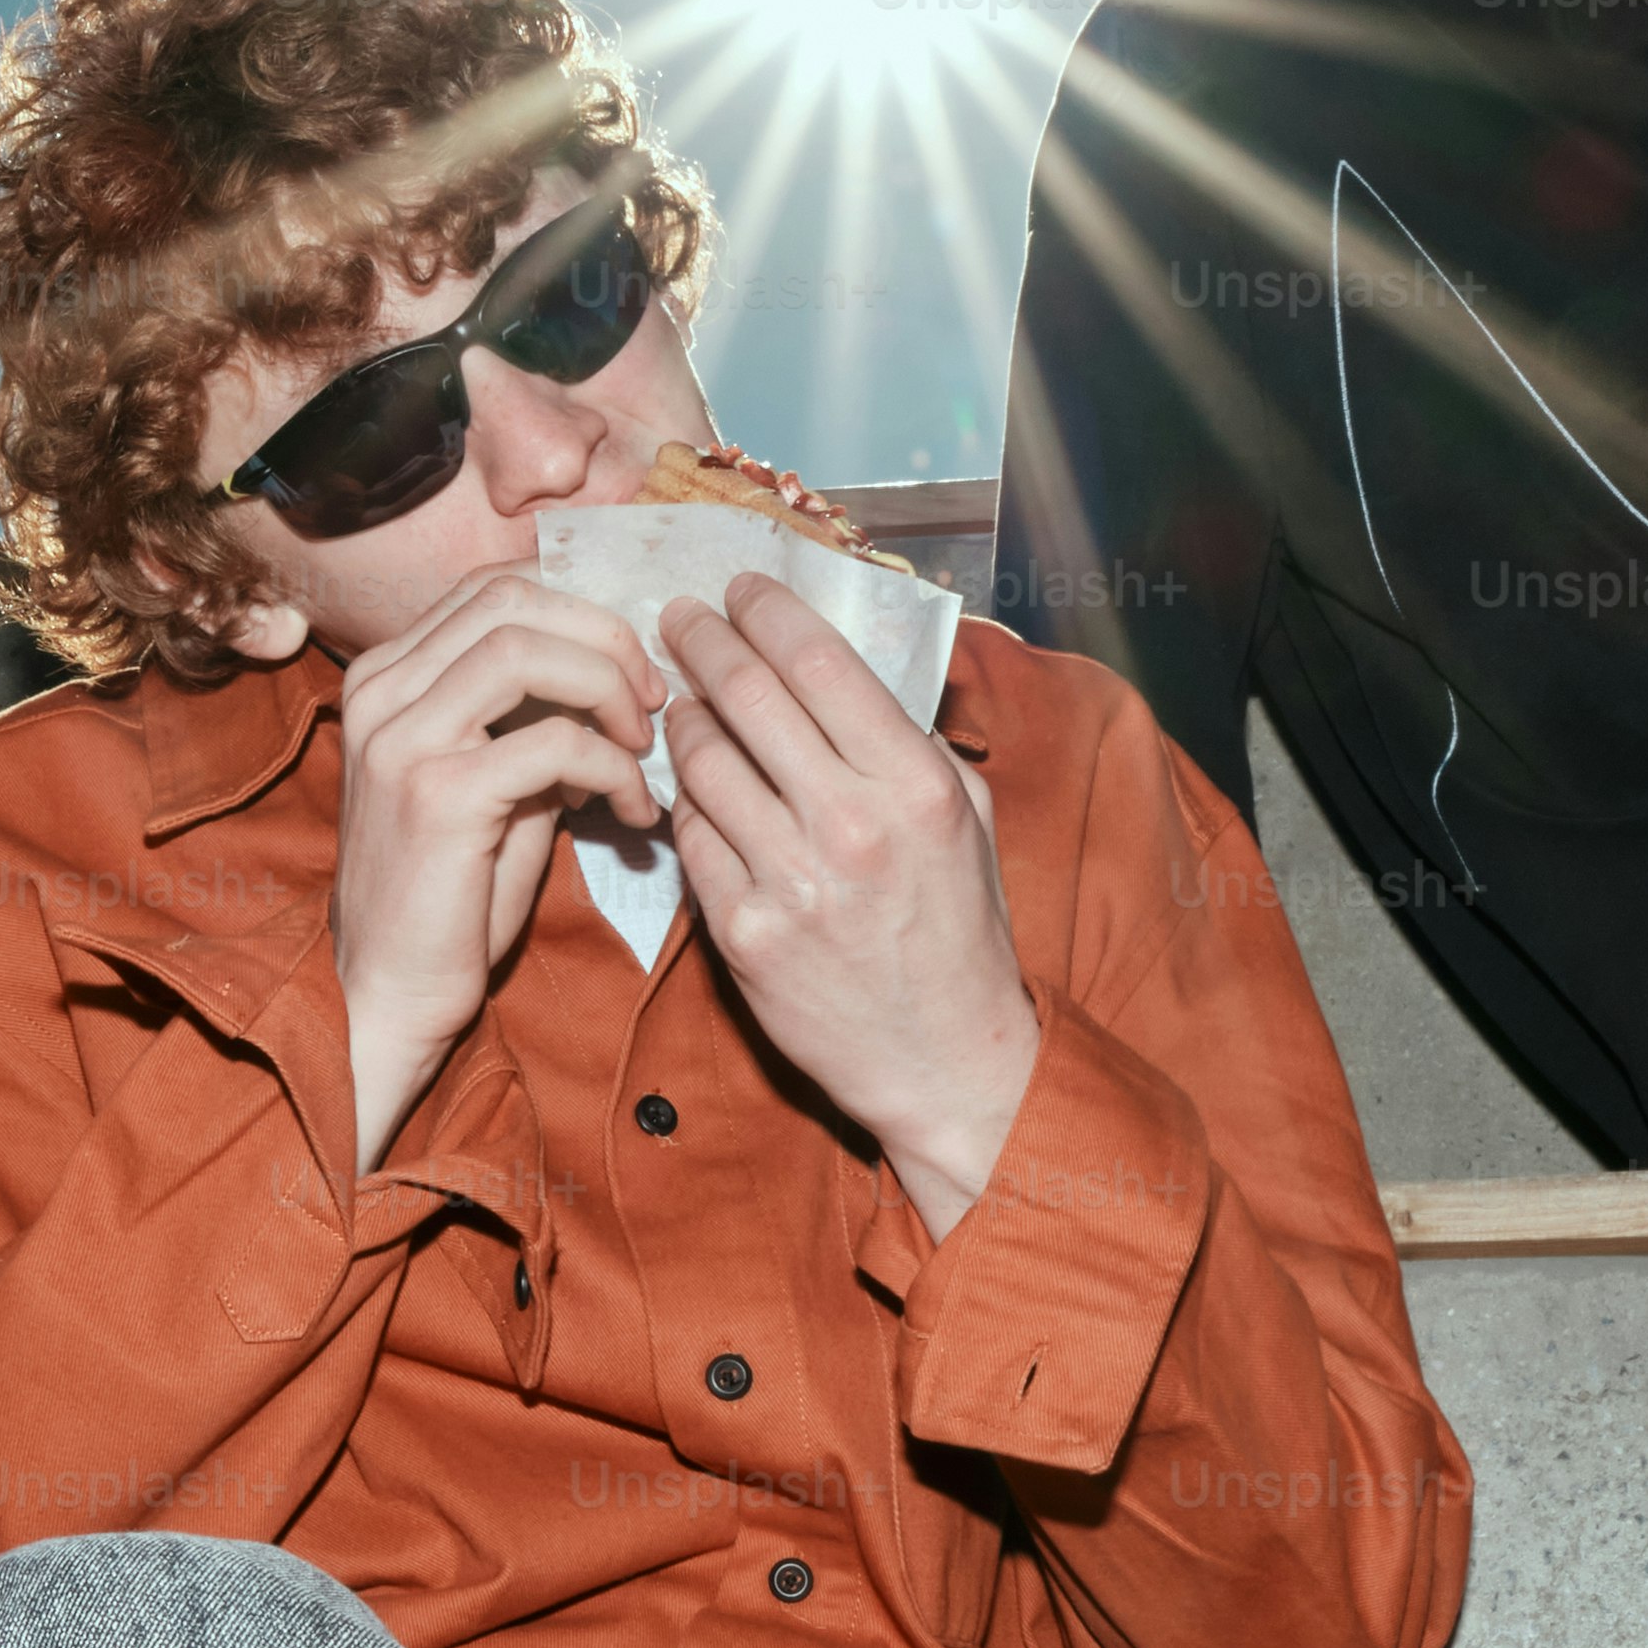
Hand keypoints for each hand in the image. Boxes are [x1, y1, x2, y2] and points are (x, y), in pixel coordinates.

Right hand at [327, 569, 662, 1168]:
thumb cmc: (449, 895)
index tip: (630, 672)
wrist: (389, 992)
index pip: (492, 589)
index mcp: (385, 676)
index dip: (578, 613)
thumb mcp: (492, 784)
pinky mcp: (437, 794)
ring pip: (528, 651)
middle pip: (513, 600)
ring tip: (642, 748)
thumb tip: (613, 680)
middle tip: (651, 703)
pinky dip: (612, 768)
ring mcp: (401, 738)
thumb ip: (532, 720)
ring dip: (607, 689)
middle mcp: (380, 691)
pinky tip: (633, 812)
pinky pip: (552, 742)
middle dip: (604, 639)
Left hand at [654, 580, 1040, 1236]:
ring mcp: (790, 882)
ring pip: (701, 761)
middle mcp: (851, 825)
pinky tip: (686, 784)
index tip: (738, 589)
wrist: (945, 1057)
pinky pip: (689, 837)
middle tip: (679, 618)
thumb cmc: (959, 929)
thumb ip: (912, 740)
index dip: (765, 611)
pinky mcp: (743, 934)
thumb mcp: (968, 818)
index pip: (818, 662)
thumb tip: (848, 662)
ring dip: (681, 718)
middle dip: (701, 642)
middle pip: (745, 696)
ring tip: (679, 702)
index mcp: (915, 784)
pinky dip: (683, 799)